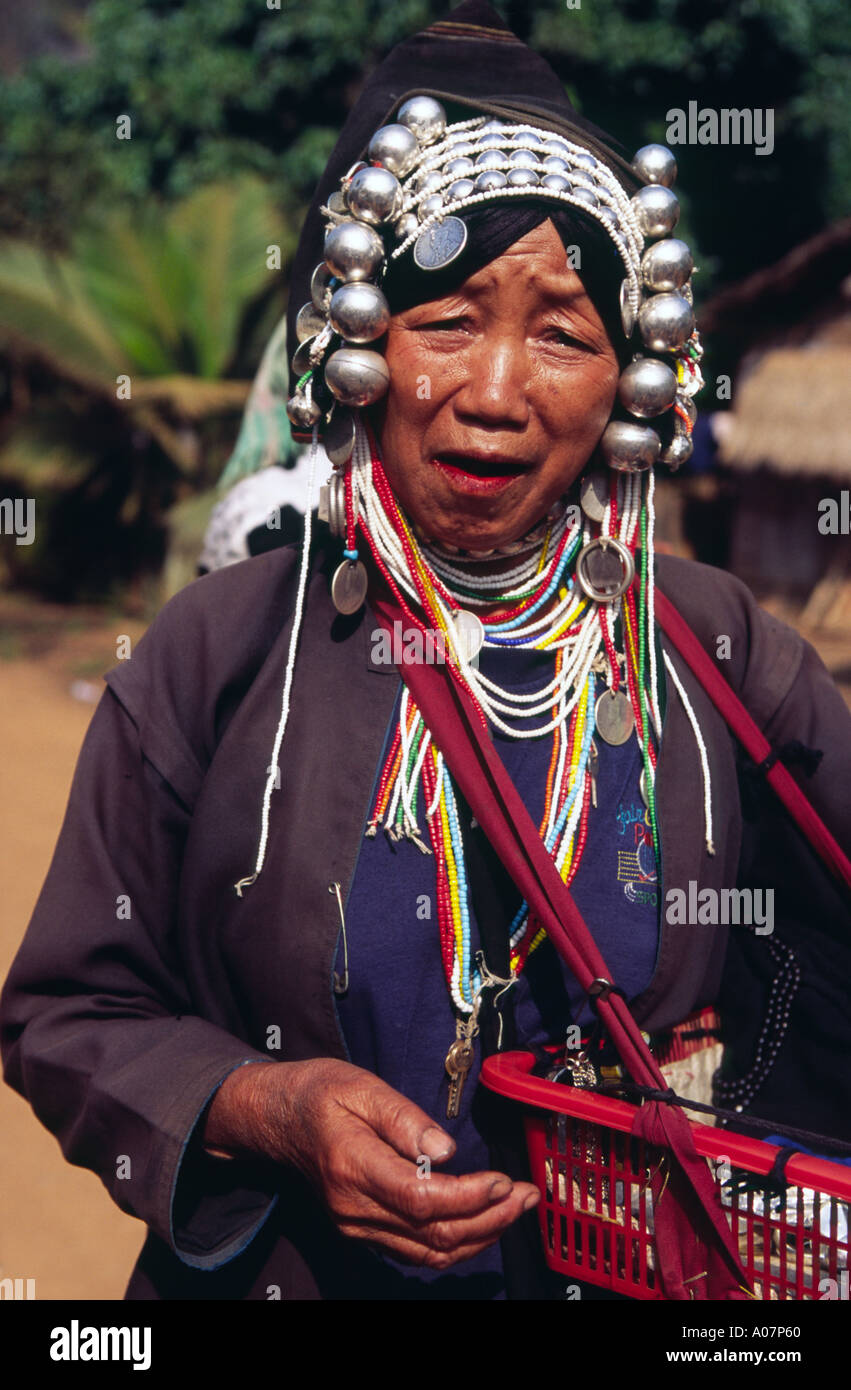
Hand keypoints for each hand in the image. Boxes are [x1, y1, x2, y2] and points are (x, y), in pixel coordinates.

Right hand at [206, 1058, 539, 1269]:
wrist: (274, 1119)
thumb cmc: (317, 1093)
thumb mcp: (359, 1085)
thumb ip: (403, 1118)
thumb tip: (446, 1151)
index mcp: (354, 1166)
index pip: (421, 1199)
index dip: (469, 1198)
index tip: (504, 1181)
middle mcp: (354, 1207)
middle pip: (432, 1234)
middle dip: (489, 1220)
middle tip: (527, 1195)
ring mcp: (356, 1225)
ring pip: (428, 1252)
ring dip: (480, 1237)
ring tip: (515, 1209)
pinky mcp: (362, 1230)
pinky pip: (415, 1252)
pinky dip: (454, 1244)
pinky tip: (482, 1223)